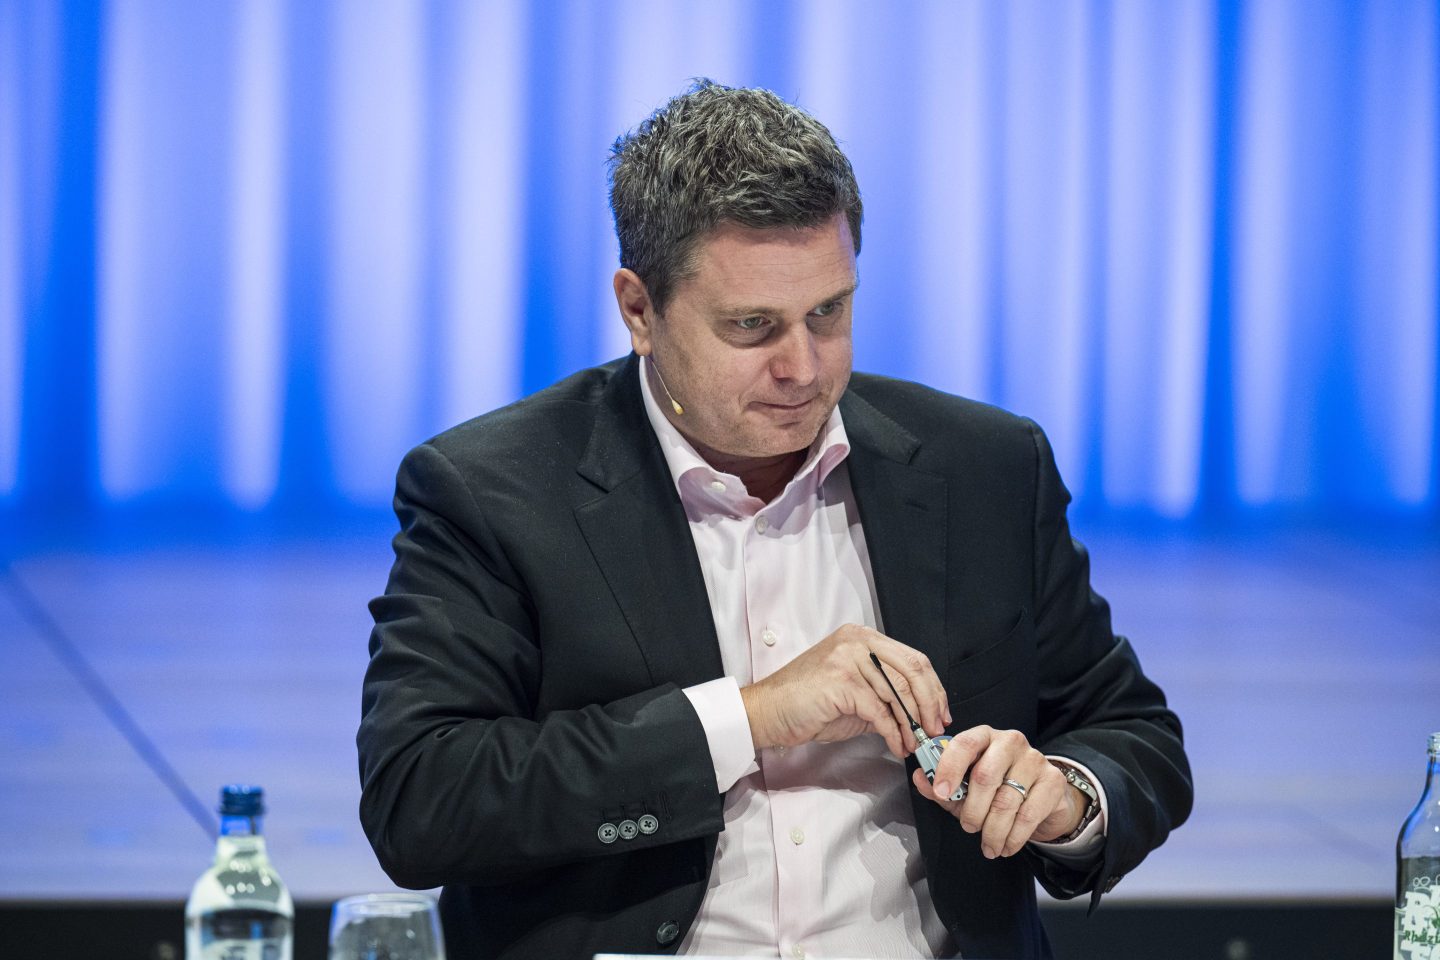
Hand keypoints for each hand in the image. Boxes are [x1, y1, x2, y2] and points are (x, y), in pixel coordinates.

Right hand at [740, 624, 950, 758]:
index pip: (912, 658)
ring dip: (912, 725)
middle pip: (912, 671)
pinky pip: (880, 711)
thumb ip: (885, 694)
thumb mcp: (855, 693)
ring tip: (914, 743)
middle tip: (935, 730)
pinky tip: (896, 745)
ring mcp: (849, 659)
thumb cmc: (808, 704)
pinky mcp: (842, 682)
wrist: (769, 712)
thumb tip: (919, 714)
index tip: (941, 712)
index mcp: (863, 638)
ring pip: (898, 693)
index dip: (933, 688)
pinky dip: (894, 733)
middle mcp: (858, 641)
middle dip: (929, 705)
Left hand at [911, 725, 1082, 857]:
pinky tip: (1006, 846)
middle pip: (985, 776)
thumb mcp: (965, 788)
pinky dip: (1013, 838)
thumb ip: (940, 784)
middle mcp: (1010, 741)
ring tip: (988, 846)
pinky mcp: (1053, 781)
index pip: (964, 743)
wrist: (1043, 799)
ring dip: (992, 831)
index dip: (949, 767)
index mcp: (984, 736)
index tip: (941, 792)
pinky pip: (1028, 815)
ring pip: (1006, 801)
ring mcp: (1034, 759)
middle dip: (972, 810)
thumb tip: (920, 778)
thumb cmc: (998, 790)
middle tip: (968, 827)